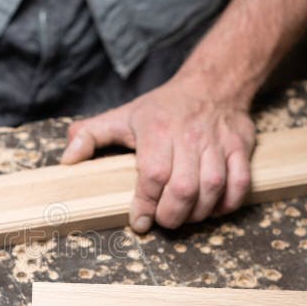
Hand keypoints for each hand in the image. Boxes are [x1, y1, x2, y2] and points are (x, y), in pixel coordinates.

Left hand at [61, 74, 255, 231]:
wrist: (211, 84)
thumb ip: (89, 136)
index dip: (145, 204)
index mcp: (157, 131)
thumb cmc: (161, 108)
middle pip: (184, 187)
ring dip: (198, 213)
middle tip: (162, 221)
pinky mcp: (240, 148)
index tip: (138, 221)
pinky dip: (228, 204)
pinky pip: (240, 184)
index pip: (153, 175)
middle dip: (171, 214)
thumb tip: (67, 160)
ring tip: (184, 217)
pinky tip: (212, 208)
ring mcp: (218, 143)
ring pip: (213, 188)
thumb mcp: (120, 116)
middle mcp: (189, 137)